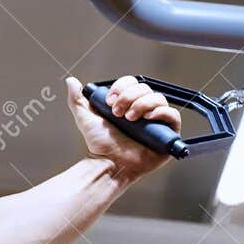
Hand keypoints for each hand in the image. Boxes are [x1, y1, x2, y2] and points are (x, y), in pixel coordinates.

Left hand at [63, 75, 178, 183]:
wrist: (107, 163)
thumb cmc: (99, 144)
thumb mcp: (85, 118)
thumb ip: (77, 99)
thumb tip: (71, 80)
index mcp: (129, 103)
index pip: (132, 83)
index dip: (122, 87)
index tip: (109, 100)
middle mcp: (144, 109)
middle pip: (145, 88)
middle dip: (129, 97)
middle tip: (117, 113)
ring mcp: (157, 121)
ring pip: (159, 98)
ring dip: (142, 104)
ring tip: (129, 119)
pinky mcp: (168, 133)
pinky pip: (173, 114)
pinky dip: (161, 112)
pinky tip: (148, 118)